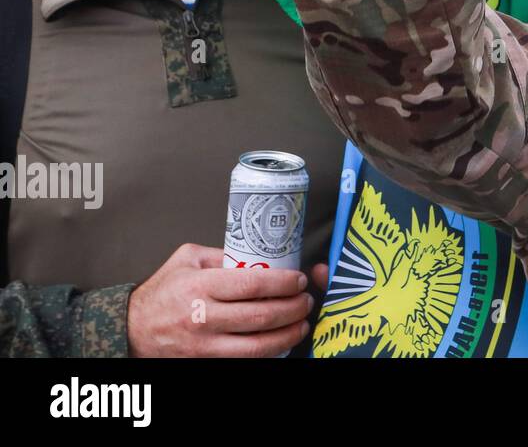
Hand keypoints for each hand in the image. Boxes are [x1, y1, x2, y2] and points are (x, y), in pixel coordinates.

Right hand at [126, 244, 313, 356]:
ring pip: (257, 345)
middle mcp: (202, 317)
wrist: (130, 329)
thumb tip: (259, 255)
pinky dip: (267, 353)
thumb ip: (223, 256)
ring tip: (301, 323)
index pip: (253, 284)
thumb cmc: (162, 292)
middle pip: (261, 315)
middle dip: (293, 308)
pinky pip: (244, 361)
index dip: (284, 283)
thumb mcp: (188, 260)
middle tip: (306, 300)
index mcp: (200, 286)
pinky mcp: (204, 363)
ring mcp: (203, 345)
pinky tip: (279, 342)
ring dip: (287, 335)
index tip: (300, 280)